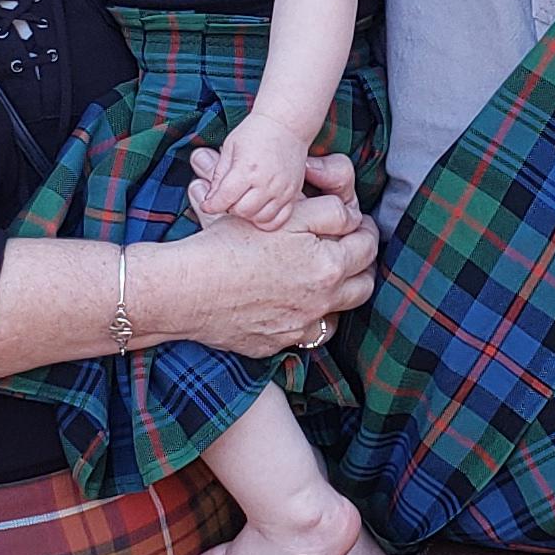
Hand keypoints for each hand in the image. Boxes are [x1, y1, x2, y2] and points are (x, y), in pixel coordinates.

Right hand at [175, 173, 375, 355]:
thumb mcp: (284, 215)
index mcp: (328, 266)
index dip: (365, 230)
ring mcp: (298, 327)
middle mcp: (320, 302)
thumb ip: (329, 211)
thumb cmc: (230, 246)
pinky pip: (303, 334)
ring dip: (339, 297)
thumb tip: (352, 217)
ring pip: (337, 315)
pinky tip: (293, 305)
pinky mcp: (275, 343)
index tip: (359, 224)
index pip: (366, 247)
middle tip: (351, 251)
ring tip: (326, 280)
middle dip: (362, 266)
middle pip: (362, 286)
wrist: (188, 290)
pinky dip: (305, 319)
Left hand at [196, 109, 308, 229]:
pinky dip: (267, 220)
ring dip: (248, 214)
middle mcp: (266, 182)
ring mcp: (282, 189)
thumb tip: (211, 199)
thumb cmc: (256, 131)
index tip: (207, 205)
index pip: (224, 199)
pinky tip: (260, 209)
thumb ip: (219, 175)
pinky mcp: (293, 193)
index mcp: (247, 168)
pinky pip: (279, 219)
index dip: (211, 205)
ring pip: (260, 218)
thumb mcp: (230, 148)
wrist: (286, 124)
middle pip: (242, 211)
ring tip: (245, 201)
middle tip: (229, 197)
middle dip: (230, 207)